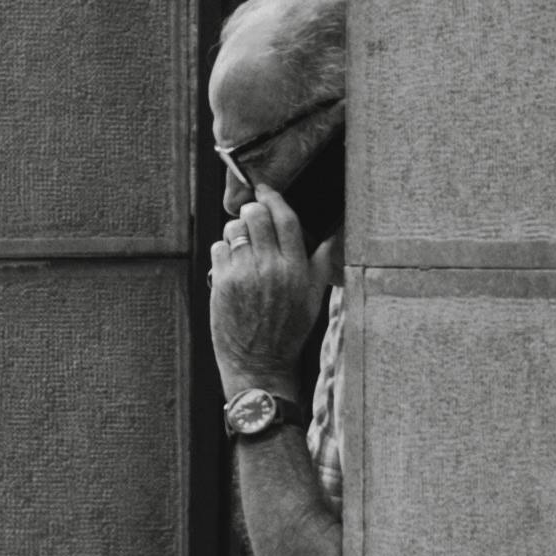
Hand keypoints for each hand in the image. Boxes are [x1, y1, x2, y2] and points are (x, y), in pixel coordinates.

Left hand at [209, 184, 319, 398]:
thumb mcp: (315, 297)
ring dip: (236, 232)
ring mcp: (244, 275)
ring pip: (233, 229)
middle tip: (252, 219)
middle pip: (255, 216)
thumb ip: (324, 261)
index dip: (273, 198)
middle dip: (252, 211)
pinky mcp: (221, 283)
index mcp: (297, 270)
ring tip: (243, 247)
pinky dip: (223, 251)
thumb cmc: (288, 332)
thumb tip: (337, 232)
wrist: (260, 365)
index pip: (285, 218)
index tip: (266, 190)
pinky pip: (217, 247)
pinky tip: (232, 266)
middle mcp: (271, 269)